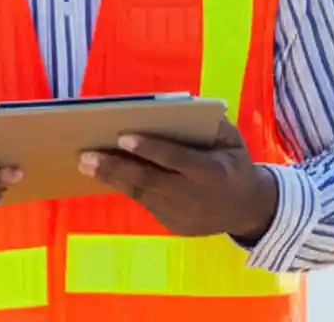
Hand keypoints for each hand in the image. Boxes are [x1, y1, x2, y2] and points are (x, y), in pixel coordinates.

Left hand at [79, 118, 278, 241]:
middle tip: (86, 155)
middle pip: (149, 180)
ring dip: (112, 179)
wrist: (247, 209)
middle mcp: (194, 196)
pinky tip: (106, 175)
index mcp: (211, 172)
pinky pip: (145, 203)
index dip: (150, 148)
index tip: (123, 137)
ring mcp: (182, 215)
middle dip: (116, 167)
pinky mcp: (173, 225)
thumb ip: (213, 126)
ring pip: (141, 194)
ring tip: (87, 164)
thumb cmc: (235, 165)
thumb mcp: (233, 142)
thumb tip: (183, 109)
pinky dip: (125, 188)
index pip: (176, 159)